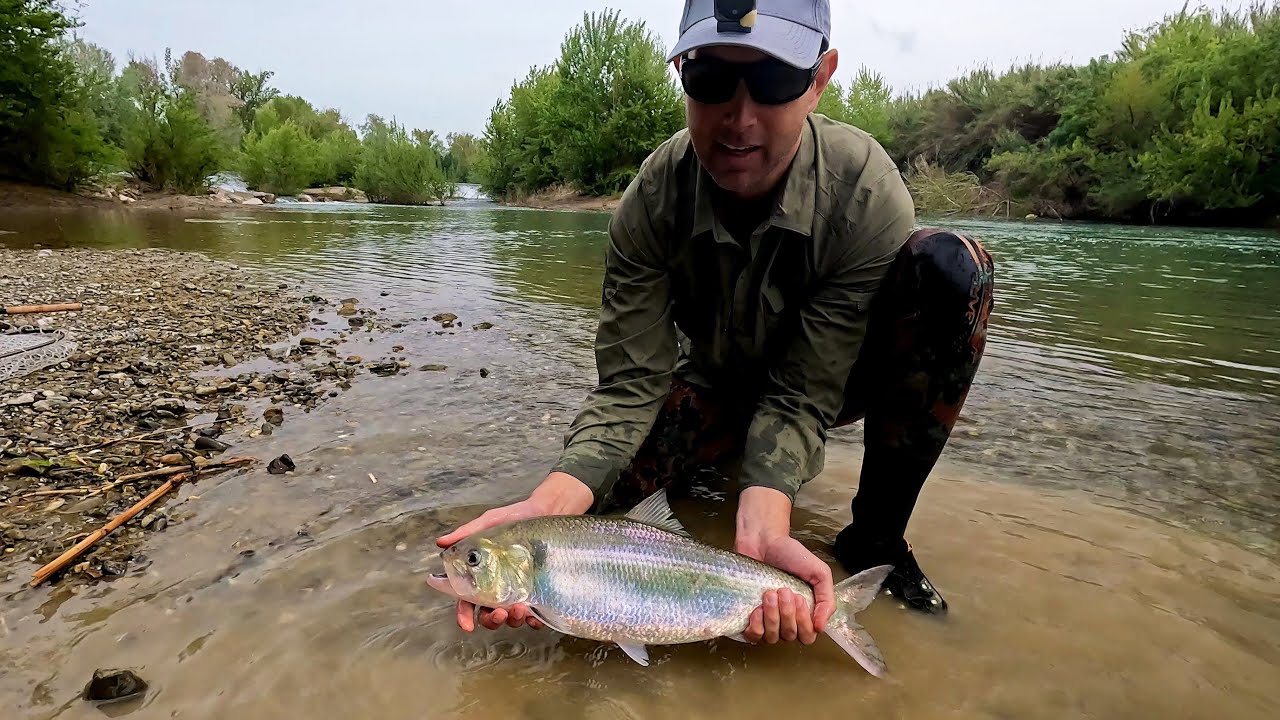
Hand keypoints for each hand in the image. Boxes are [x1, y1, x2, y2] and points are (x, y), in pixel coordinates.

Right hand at [434, 472, 591, 632]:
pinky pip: (535, 616)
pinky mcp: (539, 592)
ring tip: (519, 607)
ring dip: (512, 619)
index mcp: (483, 575)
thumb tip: (441, 543)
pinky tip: (535, 615)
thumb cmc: (517, 517)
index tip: (467, 624)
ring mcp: (520, 592)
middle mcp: (500, 587)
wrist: (548, 511)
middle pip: (489, 615)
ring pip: (511, 619)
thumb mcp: (490, 522)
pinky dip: (533, 620)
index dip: (464, 615)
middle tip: (500, 612)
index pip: (467, 600)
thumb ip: (466, 534)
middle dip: (492, 620)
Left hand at [734, 487, 834, 645]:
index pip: (807, 636)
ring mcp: (766, 621)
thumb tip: (821, 626)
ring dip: (772, 617)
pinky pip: (753, 637)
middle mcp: (785, 621)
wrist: (763, 541)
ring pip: (772, 638)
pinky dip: (756, 626)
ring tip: (769, 594)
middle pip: (790, 636)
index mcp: (803, 613)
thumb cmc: (790, 555)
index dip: (804, 622)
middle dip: (787, 614)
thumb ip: (827, 599)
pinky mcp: (747, 618)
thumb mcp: (819, 573)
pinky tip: (757, 609)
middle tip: (783, 590)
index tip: (799, 597)